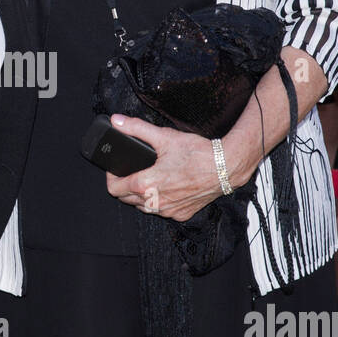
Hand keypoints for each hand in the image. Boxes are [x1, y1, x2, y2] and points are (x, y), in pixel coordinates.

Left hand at [105, 115, 221, 221]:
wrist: (226, 167)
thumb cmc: (198, 153)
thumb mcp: (164, 136)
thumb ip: (137, 128)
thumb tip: (117, 121)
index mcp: (146, 184)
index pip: (114, 189)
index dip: (111, 177)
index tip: (116, 169)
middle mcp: (155, 202)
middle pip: (126, 199)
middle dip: (125, 185)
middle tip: (132, 171)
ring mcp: (168, 211)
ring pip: (143, 208)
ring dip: (140, 196)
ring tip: (148, 179)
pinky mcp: (181, 214)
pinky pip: (162, 212)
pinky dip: (159, 202)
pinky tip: (166, 188)